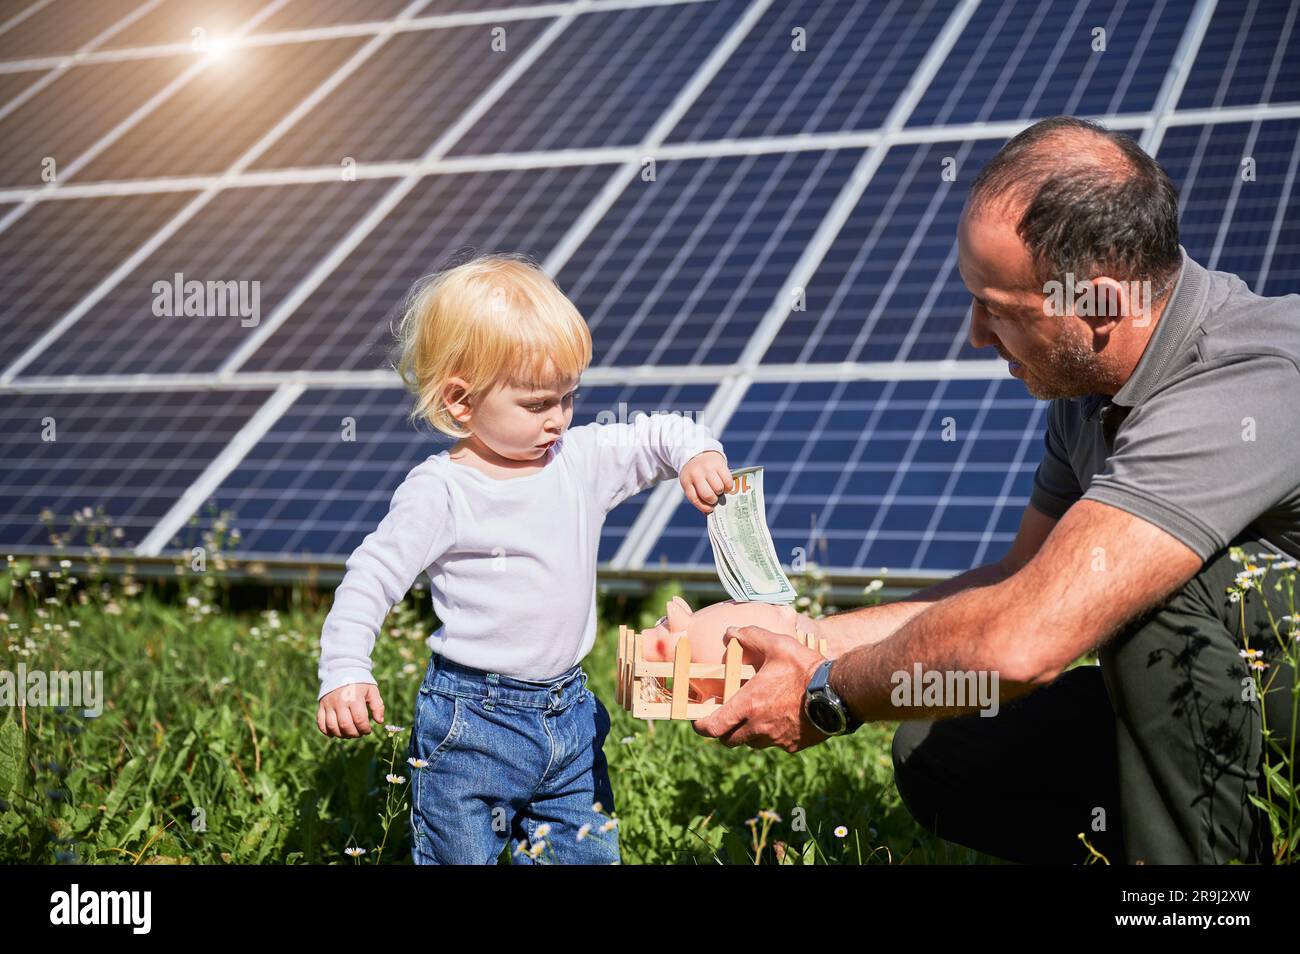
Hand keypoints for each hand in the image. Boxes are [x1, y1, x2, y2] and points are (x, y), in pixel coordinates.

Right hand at [317, 682, 384, 737]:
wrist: (342, 670)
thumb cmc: (360, 682)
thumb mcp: (372, 690)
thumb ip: (378, 706)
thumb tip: (379, 721)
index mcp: (354, 698)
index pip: (360, 720)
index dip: (365, 729)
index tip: (368, 730)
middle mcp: (340, 702)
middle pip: (345, 725)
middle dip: (354, 734)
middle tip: (359, 733)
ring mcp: (329, 704)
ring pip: (332, 727)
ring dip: (342, 735)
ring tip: (349, 733)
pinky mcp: (321, 706)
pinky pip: (321, 723)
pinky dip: (327, 731)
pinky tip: (336, 732)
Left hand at [680, 451, 732, 513]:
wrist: (698, 452)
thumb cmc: (696, 474)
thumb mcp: (691, 483)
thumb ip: (698, 496)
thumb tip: (709, 513)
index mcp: (686, 481)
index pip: (694, 498)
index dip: (703, 507)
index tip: (710, 509)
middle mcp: (696, 474)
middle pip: (707, 494)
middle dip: (713, 500)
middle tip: (715, 498)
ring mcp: (707, 468)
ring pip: (718, 487)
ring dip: (721, 492)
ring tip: (720, 490)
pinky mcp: (718, 464)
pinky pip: (727, 480)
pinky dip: (728, 486)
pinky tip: (726, 486)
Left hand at [691, 625, 830, 752]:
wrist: (839, 693)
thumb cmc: (805, 669)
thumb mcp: (777, 645)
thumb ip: (751, 636)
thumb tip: (730, 631)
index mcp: (748, 705)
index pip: (713, 728)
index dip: (701, 727)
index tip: (699, 721)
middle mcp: (758, 727)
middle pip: (729, 740)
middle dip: (724, 730)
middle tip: (726, 716)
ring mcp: (776, 739)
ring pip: (752, 743)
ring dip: (748, 733)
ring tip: (755, 715)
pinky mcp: (793, 746)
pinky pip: (775, 744)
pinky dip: (772, 735)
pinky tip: (781, 718)